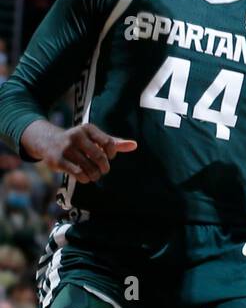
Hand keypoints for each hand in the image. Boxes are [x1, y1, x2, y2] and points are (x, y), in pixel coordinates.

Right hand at [22, 121, 136, 181]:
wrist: (48, 141)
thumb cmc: (78, 141)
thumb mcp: (94, 138)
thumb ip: (113, 142)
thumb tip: (134, 145)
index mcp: (88, 128)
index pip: (108, 142)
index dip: (111, 154)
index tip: (108, 158)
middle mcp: (77, 136)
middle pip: (99, 156)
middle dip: (104, 167)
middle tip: (103, 170)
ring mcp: (66, 148)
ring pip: (88, 166)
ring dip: (94, 175)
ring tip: (94, 175)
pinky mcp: (58, 160)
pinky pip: (77, 173)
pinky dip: (84, 178)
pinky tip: (84, 178)